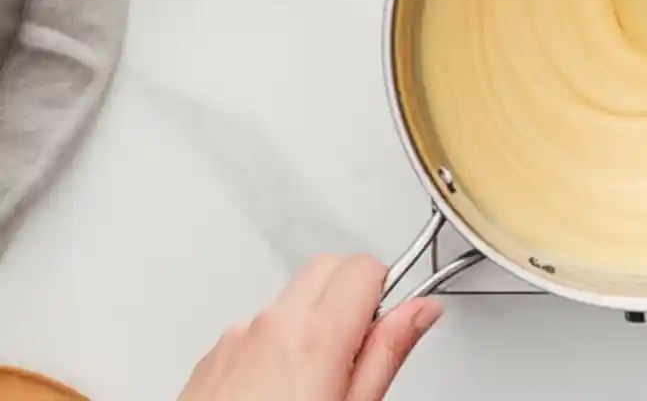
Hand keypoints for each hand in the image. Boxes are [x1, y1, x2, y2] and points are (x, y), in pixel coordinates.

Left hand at [180, 254, 441, 400]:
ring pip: (292, 297)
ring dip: (313, 319)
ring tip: (316, 380)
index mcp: (317, 337)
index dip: (386, 291)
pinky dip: (278, 341)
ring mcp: (237, 336)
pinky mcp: (214, 354)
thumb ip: (388, 352)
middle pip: (327, 268)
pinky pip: (258, 326)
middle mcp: (272, 325)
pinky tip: (280, 389)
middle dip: (351, 293)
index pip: (365, 267)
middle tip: (359, 347)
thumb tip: (421, 310)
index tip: (386, 325)